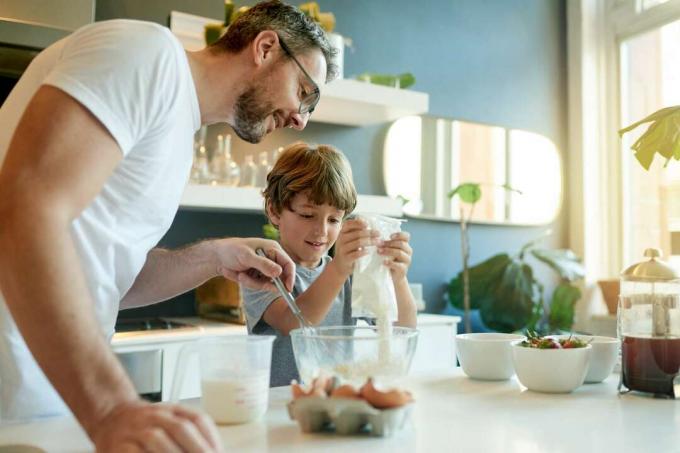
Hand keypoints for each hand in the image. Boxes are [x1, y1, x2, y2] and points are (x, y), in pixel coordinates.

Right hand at [92, 400, 222, 452]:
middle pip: (180, 428)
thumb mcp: (169, 421)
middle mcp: (155, 416)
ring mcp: (136, 430)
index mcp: (172, 409)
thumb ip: (191, 434)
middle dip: (198, 449)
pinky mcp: (118, 446)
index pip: (197, 420)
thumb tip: (215, 451)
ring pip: (157, 439)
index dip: (211, 439)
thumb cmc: (146, 426)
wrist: (110, 417)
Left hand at [212, 238, 294, 291]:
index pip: (288, 264)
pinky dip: (249, 283)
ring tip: (241, 275)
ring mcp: (265, 269)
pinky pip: (259, 286)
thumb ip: (263, 264)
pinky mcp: (258, 277)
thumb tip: (279, 272)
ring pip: (268, 284)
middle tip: (257, 283)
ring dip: (254, 283)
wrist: (217, 258)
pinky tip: (240, 275)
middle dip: (267, 282)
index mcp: (273, 249)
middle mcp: (272, 260)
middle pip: (280, 277)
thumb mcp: (246, 256)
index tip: (287, 288)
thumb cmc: (232, 250)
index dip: (290, 276)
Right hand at [331, 218, 380, 276]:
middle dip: (370, 233)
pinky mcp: (346, 258)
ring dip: (370, 242)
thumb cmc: (348, 250)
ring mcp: (342, 249)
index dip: (358, 223)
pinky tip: (369, 252)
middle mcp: (341, 239)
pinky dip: (364, 252)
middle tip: (379, 234)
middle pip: (357, 233)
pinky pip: (356, 254)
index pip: (348, 224)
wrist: (340, 265)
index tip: (368, 224)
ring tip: (378, 242)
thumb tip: (367, 222)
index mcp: (342, 232)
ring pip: (358, 243)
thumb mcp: (349, 239)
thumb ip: (356, 231)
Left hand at [378, 231, 412, 280]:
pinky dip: (390, 263)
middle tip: (379, 244)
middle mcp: (408, 251)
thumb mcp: (389, 250)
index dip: (399, 235)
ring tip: (379, 252)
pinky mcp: (404, 269)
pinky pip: (398, 265)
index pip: (406, 236)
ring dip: (388, 251)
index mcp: (405, 244)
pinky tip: (383, 262)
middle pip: (402, 244)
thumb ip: (386, 244)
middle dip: (389, 243)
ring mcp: (407, 260)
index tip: (390, 236)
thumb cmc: (389, 259)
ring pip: (400, 253)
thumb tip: (377, 239)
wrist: (392, 275)